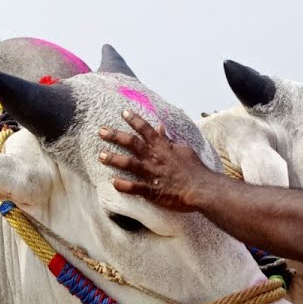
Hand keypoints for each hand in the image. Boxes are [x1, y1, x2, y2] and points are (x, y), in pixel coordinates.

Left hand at [98, 110, 218, 211]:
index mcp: (162, 147)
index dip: (134, 120)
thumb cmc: (195, 169)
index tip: (123, 112)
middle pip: (131, 143)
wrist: (201, 189)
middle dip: (115, 135)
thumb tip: (160, 127)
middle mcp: (154, 158)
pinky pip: (133, 187)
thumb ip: (168, 140)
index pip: (146, 129)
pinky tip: (112, 182)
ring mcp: (151, 174)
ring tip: (101, 155)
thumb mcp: (184, 149)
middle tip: (101, 131)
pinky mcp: (151, 191)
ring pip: (128, 163)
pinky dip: (122, 185)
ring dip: (113, 158)